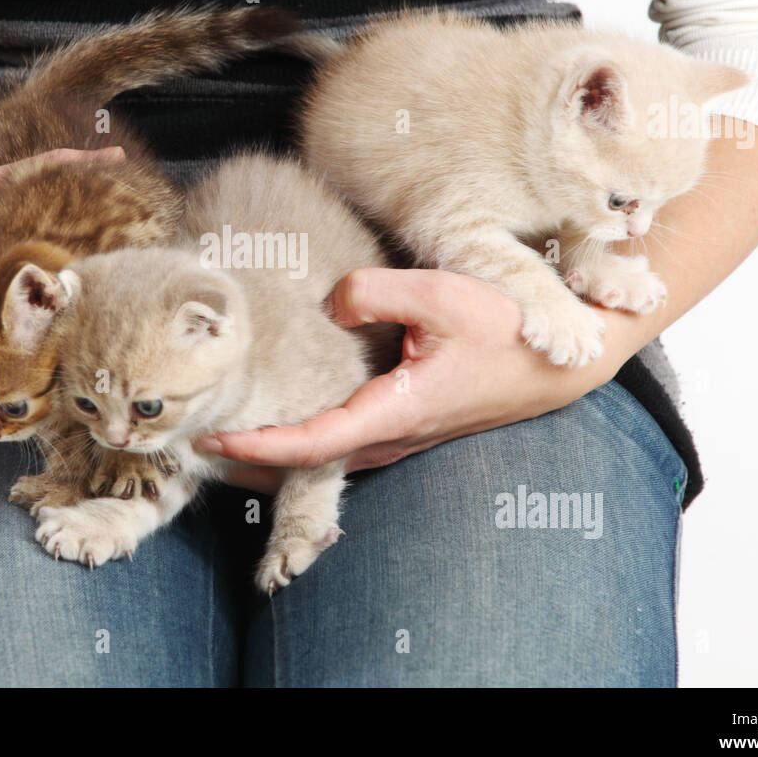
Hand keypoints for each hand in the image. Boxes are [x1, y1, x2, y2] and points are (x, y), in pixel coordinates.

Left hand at [195, 267, 632, 473]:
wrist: (562, 361)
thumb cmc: (506, 328)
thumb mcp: (439, 294)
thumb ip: (374, 293)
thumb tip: (328, 304)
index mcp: (395, 411)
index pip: (311, 442)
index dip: (258, 443)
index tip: (213, 436)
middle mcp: (394, 435)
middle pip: (307, 463)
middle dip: (251, 461)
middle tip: (195, 450)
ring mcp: (403, 436)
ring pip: (326, 458)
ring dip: (275, 457)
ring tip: (225, 442)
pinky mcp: (410, 425)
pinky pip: (346, 445)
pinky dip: (305, 444)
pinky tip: (286, 426)